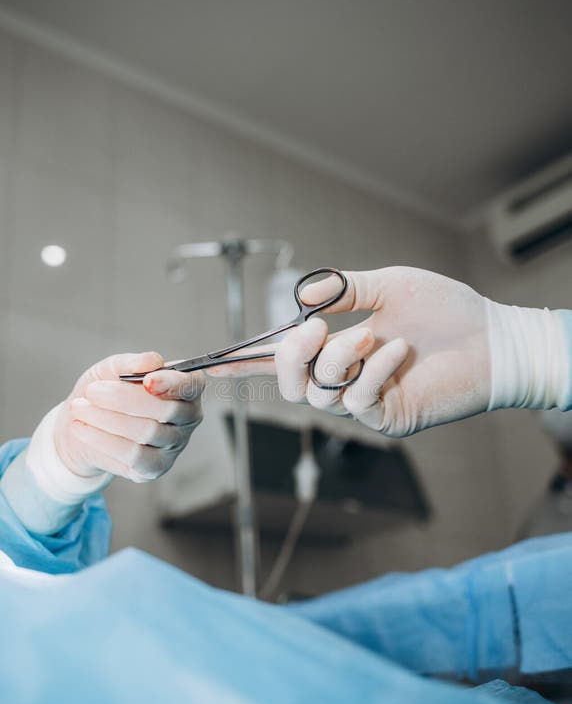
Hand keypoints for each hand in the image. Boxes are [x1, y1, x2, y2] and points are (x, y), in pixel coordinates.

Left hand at [54, 352, 203, 481]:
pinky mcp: (156, 467)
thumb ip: (133, 363)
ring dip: (107, 418)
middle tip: (92, 391)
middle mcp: (188, 416)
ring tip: (78, 407)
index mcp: (185, 386)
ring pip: (147, 432)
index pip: (192, 384)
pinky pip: (134, 455)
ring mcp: (175, 444)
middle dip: (125, 399)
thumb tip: (153, 361)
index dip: (173, 383)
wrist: (83, 423)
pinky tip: (82, 428)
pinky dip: (104, 440)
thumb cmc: (106, 390)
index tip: (147, 381)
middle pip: (168, 410)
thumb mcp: (113, 368)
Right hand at [209, 268, 489, 436]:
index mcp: (339, 346)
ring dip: (340, 358)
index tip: (209, 363)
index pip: (284, 358)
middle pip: (290, 385)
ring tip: (374, 336)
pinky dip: (373, 370)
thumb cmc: (444, 309)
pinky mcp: (388, 417)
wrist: (492, 336)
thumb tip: (301, 295)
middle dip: (291, 356)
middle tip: (315, 330)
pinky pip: (358, 401)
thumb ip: (345, 290)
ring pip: (320, 393)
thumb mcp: (388, 286)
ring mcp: (365, 400)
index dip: (246, 362)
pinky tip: (399, 350)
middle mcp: (345, 377)